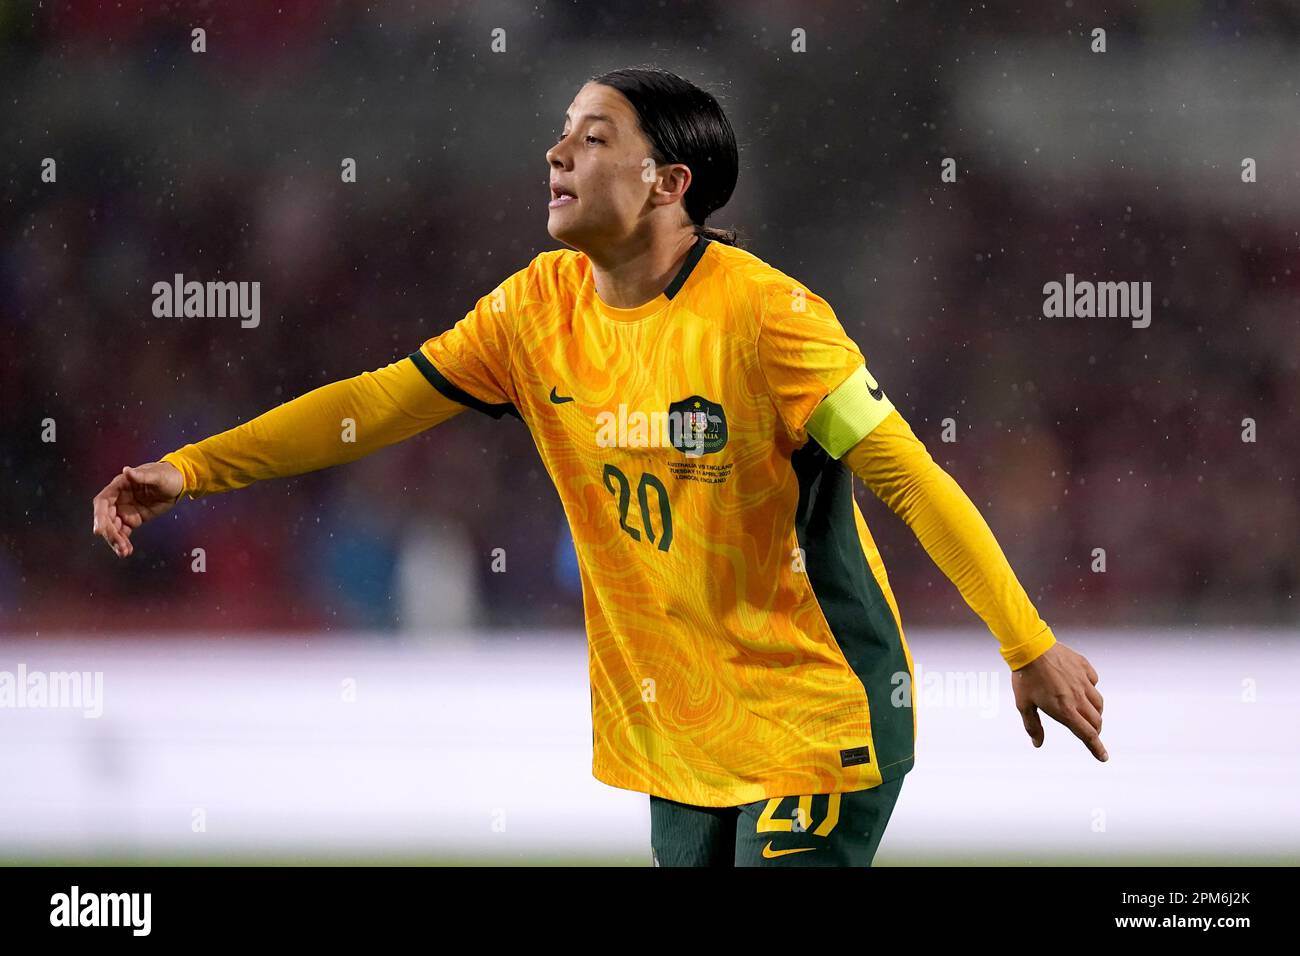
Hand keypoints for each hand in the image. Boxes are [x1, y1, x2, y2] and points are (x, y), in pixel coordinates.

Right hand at [91, 462, 184, 557]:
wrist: (178, 484)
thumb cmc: (166, 475)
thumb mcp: (157, 475)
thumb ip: (141, 475)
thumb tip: (126, 470)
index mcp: (119, 486)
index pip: (102, 502)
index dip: (99, 516)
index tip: (99, 530)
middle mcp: (118, 499)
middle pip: (106, 518)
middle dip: (110, 532)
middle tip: (118, 545)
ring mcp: (125, 510)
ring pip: (114, 528)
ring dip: (116, 540)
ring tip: (124, 552)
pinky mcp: (133, 519)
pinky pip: (124, 532)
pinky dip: (123, 542)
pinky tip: (126, 552)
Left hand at [1012, 642, 1106, 761]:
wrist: (1030, 647)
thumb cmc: (1025, 678)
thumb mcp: (1023, 705)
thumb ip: (1032, 726)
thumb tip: (1038, 744)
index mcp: (1064, 710)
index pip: (1087, 734)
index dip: (1096, 748)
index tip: (1104, 757)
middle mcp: (1078, 698)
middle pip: (1096, 721)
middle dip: (1095, 731)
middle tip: (1089, 732)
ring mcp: (1083, 681)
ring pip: (1098, 703)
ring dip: (1095, 712)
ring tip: (1085, 712)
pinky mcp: (1084, 667)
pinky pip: (1094, 682)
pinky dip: (1090, 689)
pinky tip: (1080, 687)